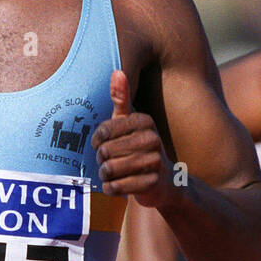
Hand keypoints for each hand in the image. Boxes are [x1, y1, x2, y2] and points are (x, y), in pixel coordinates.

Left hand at [91, 70, 173, 206]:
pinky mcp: (153, 183)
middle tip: (108, 163)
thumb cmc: (138, 148)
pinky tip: (117, 186)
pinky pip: (117, 187)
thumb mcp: (128, 122)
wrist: (164, 183)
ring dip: (105, 176)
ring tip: (112, 175)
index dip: (96, 142)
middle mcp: (153, 139)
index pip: (104, 130)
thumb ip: (121, 99)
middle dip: (101, 161)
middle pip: (105, 152)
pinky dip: (111, 189)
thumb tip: (117, 71)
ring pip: (110, 170)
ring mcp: (155, 162)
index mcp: (144, 121)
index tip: (100, 145)